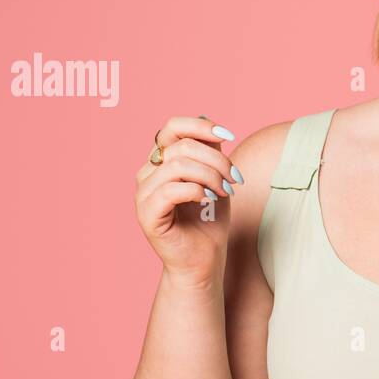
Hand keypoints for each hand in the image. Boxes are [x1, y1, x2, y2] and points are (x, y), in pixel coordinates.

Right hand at [134, 115, 241, 287]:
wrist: (204, 260)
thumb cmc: (209, 220)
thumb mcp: (215, 178)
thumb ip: (209, 151)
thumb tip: (205, 118)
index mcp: (161, 160)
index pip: (173, 127)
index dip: (202, 126)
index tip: (229, 137)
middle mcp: (147, 172)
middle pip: (182, 146)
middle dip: (217, 160)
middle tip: (235, 180)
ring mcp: (143, 193)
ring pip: (178, 166)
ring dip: (210, 177)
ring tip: (225, 193)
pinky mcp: (146, 214)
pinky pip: (170, 190)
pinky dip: (196, 191)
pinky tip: (208, 200)